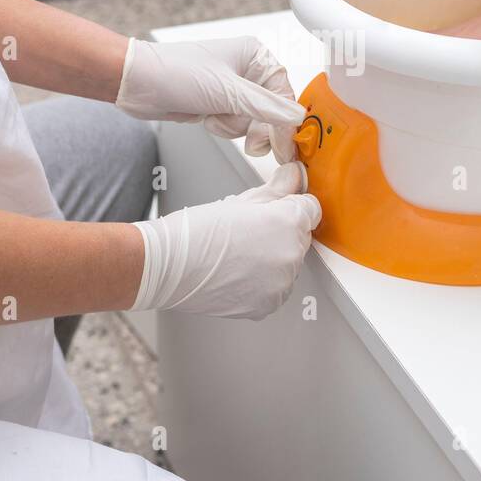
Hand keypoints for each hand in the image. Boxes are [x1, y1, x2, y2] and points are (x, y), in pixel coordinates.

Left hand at [115, 37, 304, 161]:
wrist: (136, 84)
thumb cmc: (175, 73)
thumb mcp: (227, 92)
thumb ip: (265, 107)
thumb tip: (297, 117)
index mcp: (255, 55)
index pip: (284, 94)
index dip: (285, 123)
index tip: (285, 146)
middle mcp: (246, 70)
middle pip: (271, 111)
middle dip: (257, 127)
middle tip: (253, 144)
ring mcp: (232, 88)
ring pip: (253, 121)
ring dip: (235, 127)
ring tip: (215, 118)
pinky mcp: (218, 104)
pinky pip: (235, 125)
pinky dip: (222, 127)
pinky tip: (206, 118)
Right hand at [130, 162, 320, 319]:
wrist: (169, 266)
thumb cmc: (198, 230)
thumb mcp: (242, 200)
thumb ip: (277, 188)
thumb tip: (295, 176)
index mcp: (288, 223)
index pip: (311, 210)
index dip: (292, 207)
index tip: (276, 210)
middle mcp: (291, 255)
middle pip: (300, 238)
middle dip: (282, 233)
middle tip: (248, 232)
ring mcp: (281, 284)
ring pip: (288, 264)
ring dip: (273, 259)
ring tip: (239, 253)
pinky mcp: (268, 304)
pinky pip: (276, 287)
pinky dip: (263, 281)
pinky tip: (238, 271)